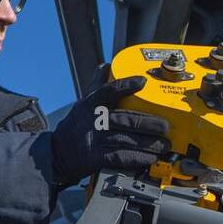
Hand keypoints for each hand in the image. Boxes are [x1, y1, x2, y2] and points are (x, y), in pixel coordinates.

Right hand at [49, 75, 169, 185]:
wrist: (56, 154)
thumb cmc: (75, 126)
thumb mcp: (82, 103)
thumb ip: (96, 85)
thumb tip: (106, 65)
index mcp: (90, 104)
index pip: (109, 91)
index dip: (126, 86)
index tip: (142, 81)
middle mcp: (92, 120)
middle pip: (124, 119)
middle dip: (148, 123)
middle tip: (166, 126)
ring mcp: (93, 139)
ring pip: (125, 139)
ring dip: (147, 143)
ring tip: (164, 145)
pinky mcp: (94, 158)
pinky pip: (119, 157)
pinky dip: (136, 158)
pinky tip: (150, 158)